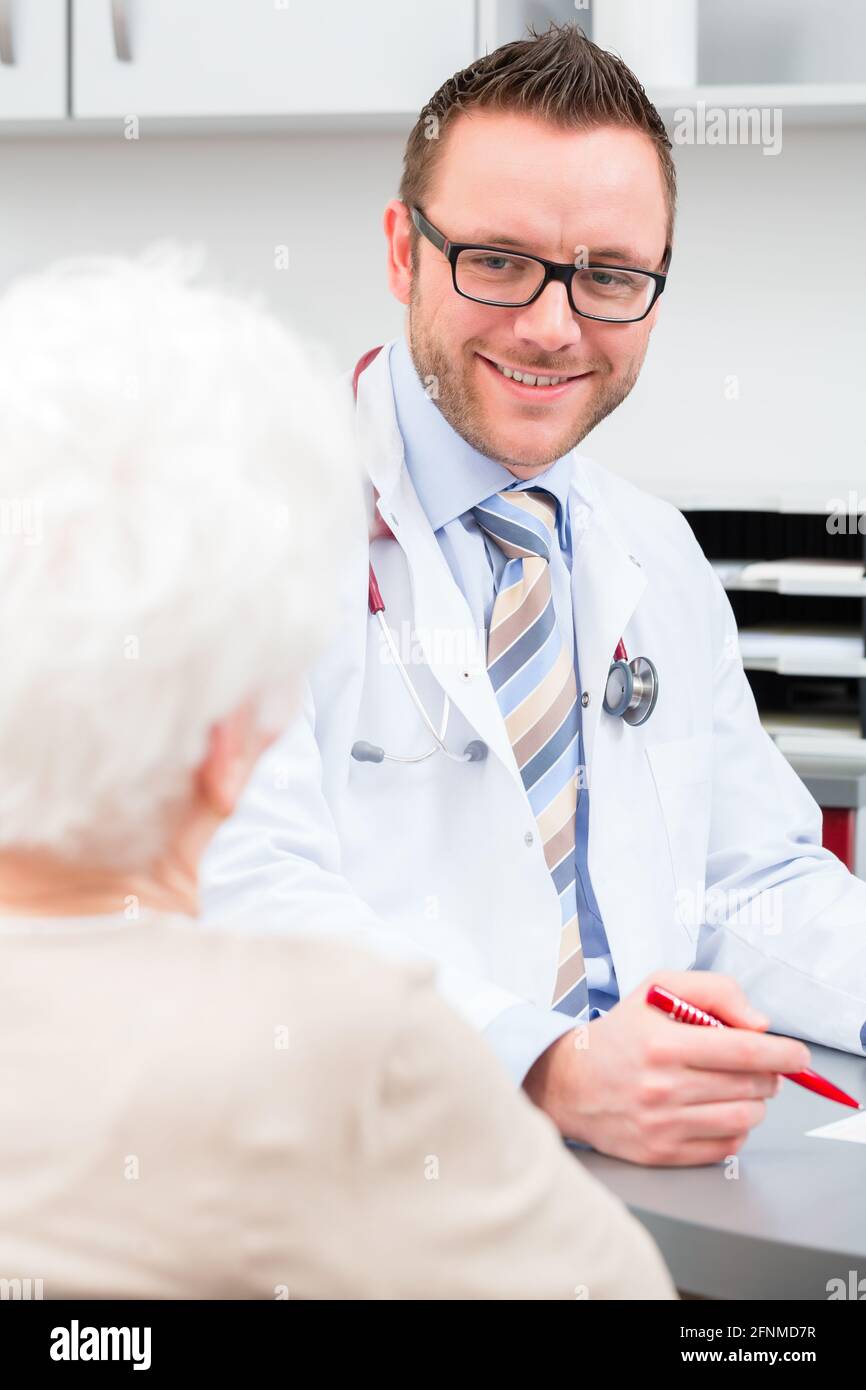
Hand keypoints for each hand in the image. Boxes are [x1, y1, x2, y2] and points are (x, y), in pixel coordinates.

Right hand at [523, 970, 810, 1165]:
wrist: (569, 1082)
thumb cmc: (620, 1033)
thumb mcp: (658, 988)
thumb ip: (714, 991)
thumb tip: (759, 1024)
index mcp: (663, 1042)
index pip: (744, 1050)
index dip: (783, 1053)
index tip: (798, 1055)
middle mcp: (662, 1087)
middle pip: (751, 1086)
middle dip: (769, 1075)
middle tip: (760, 1067)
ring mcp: (662, 1124)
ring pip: (744, 1118)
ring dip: (754, 1102)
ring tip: (737, 1088)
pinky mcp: (662, 1153)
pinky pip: (726, 1146)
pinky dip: (734, 1128)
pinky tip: (716, 1110)